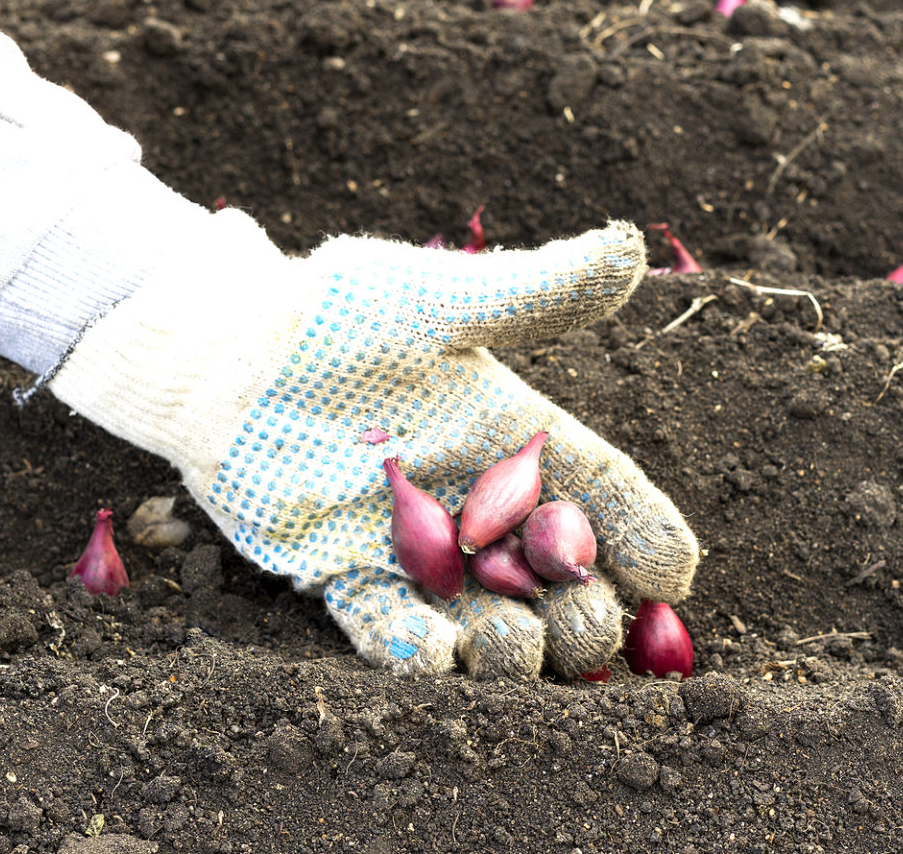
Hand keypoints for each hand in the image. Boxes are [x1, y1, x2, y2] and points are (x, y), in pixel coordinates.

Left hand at [49, 211, 697, 676]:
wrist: (225, 349)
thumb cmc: (341, 314)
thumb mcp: (444, 300)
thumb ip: (538, 291)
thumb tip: (630, 246)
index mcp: (518, 439)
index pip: (604, 493)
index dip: (647, 534)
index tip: (677, 577)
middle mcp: (480, 502)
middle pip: (559, 578)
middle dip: (588, 613)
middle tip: (589, 625)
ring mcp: (417, 548)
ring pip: (487, 618)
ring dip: (514, 648)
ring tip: (514, 644)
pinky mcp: (347, 576)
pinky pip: (388, 631)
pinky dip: (414, 653)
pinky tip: (435, 657)